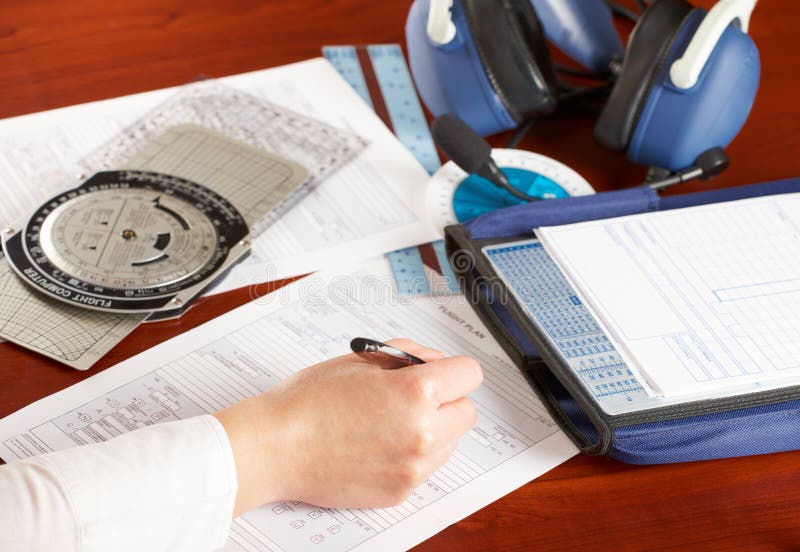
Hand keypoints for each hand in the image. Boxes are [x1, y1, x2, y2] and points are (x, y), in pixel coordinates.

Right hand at [214, 338, 482, 515]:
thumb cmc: (308, 401)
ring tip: (390, 422)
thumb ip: (407, 354)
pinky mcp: (400, 491)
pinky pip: (426, 468)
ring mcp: (414, 466)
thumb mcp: (360, 358)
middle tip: (413, 398)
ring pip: (450, 443)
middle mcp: (423, 432)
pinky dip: (412, 456)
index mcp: (416, 392)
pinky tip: (379, 444)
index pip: (470, 374)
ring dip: (433, 430)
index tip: (440, 373)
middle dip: (446, 401)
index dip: (452, 369)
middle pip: (466, 412)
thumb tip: (432, 360)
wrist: (275, 447)